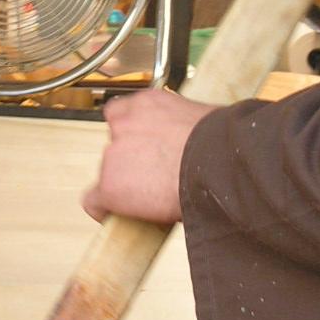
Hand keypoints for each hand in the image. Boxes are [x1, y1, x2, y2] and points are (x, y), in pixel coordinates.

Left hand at [82, 88, 214, 225]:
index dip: (130, 134)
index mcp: (147, 103)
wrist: (220, 165)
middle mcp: (124, 124)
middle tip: (154, 177)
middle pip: (115, 146)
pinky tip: (122, 215)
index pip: (121, 114)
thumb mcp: (202, 121)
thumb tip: (192, 141)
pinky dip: (105, 209)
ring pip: (108, 172)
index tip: (142, 147)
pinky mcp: (110, 184)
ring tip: (151, 197)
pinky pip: (95, 201)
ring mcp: (113, 154)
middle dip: (130, 161)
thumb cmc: (224, 145)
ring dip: (124, 183)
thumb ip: (182, 127)